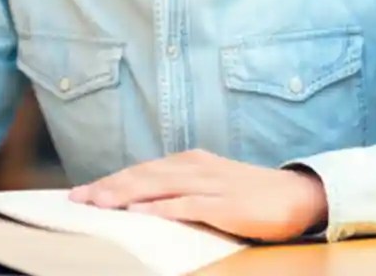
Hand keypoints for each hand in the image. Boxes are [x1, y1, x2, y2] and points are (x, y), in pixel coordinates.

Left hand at [68, 149, 327, 241]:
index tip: (81, 192)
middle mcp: (196, 167)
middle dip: (108, 186)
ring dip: (125, 194)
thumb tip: (141, 201)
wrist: (298, 196)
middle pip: (143, 176)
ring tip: (98, 203)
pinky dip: (161, 207)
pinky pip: (188, 205)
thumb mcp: (211, 185)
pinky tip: (140, 212)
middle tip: (77, 199)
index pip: (141, 171)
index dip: (110, 180)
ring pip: (159, 186)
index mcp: (190, 162)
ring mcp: (211, 184)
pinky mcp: (226, 203)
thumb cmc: (251, 195)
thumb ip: (180, 189)